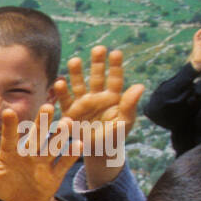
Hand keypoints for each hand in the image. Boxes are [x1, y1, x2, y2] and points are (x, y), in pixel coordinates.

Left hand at [0, 106, 79, 200]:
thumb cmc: (4, 187)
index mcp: (11, 152)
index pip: (10, 138)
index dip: (9, 126)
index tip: (8, 111)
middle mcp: (29, 153)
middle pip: (36, 136)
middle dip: (42, 122)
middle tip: (47, 107)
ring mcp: (43, 162)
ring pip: (53, 146)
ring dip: (60, 136)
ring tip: (66, 123)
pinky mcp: (55, 173)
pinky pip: (64, 163)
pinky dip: (71, 155)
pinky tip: (78, 144)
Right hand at [54, 47, 144, 187]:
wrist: (98, 152)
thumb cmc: (115, 137)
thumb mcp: (125, 122)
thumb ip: (130, 105)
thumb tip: (140, 86)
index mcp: (113, 97)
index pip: (115, 78)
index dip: (115, 66)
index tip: (115, 52)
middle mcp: (97, 96)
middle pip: (96, 76)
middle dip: (97, 63)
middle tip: (98, 49)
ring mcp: (82, 103)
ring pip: (79, 84)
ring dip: (76, 73)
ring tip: (75, 61)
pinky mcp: (70, 112)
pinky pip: (65, 100)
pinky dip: (62, 91)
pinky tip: (59, 82)